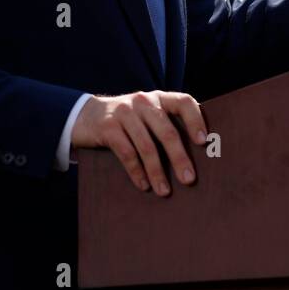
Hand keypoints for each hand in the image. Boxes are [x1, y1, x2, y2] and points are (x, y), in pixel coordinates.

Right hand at [70, 91, 206, 195]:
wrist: (85, 115)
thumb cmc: (127, 121)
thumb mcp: (146, 115)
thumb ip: (165, 125)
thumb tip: (196, 157)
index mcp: (159, 97)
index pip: (183, 102)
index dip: (196, 120)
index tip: (203, 142)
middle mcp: (143, 101)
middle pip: (166, 131)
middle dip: (179, 158)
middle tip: (189, 179)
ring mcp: (124, 112)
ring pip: (146, 145)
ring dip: (157, 172)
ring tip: (165, 191)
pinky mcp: (108, 127)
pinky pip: (126, 153)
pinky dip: (137, 172)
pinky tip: (144, 186)